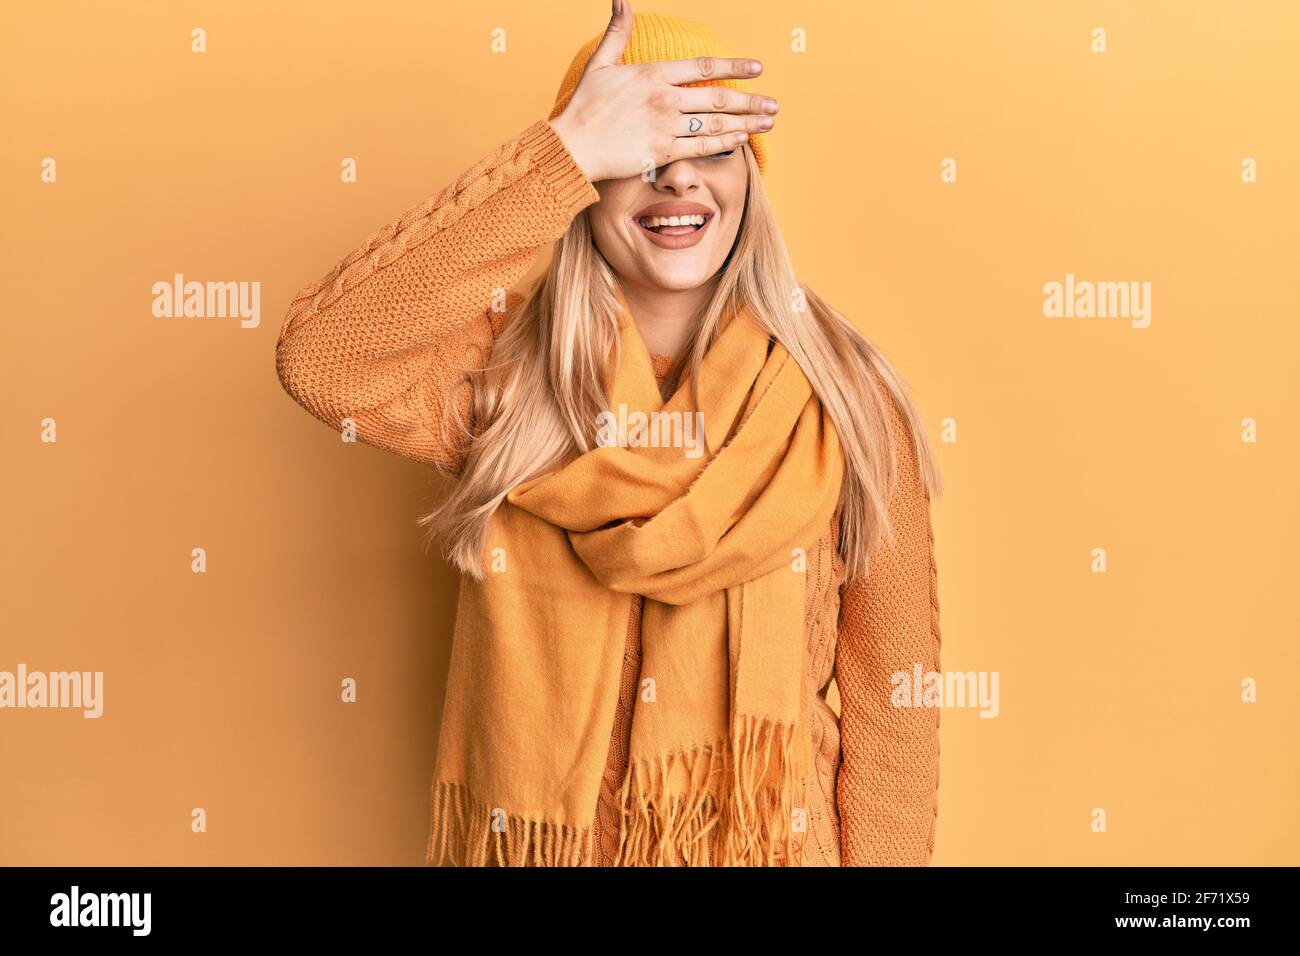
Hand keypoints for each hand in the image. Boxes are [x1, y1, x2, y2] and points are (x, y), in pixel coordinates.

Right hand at [548, 0, 778, 182]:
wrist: (572, 146)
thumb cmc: (584, 107)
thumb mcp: (600, 64)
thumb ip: (617, 32)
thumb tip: (621, 0)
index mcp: (653, 74)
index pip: (702, 67)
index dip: (734, 67)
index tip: (757, 68)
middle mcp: (664, 99)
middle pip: (717, 98)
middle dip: (751, 101)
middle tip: (774, 104)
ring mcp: (665, 126)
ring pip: (715, 124)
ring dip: (746, 123)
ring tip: (767, 123)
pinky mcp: (662, 152)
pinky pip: (702, 147)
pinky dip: (725, 144)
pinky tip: (742, 139)